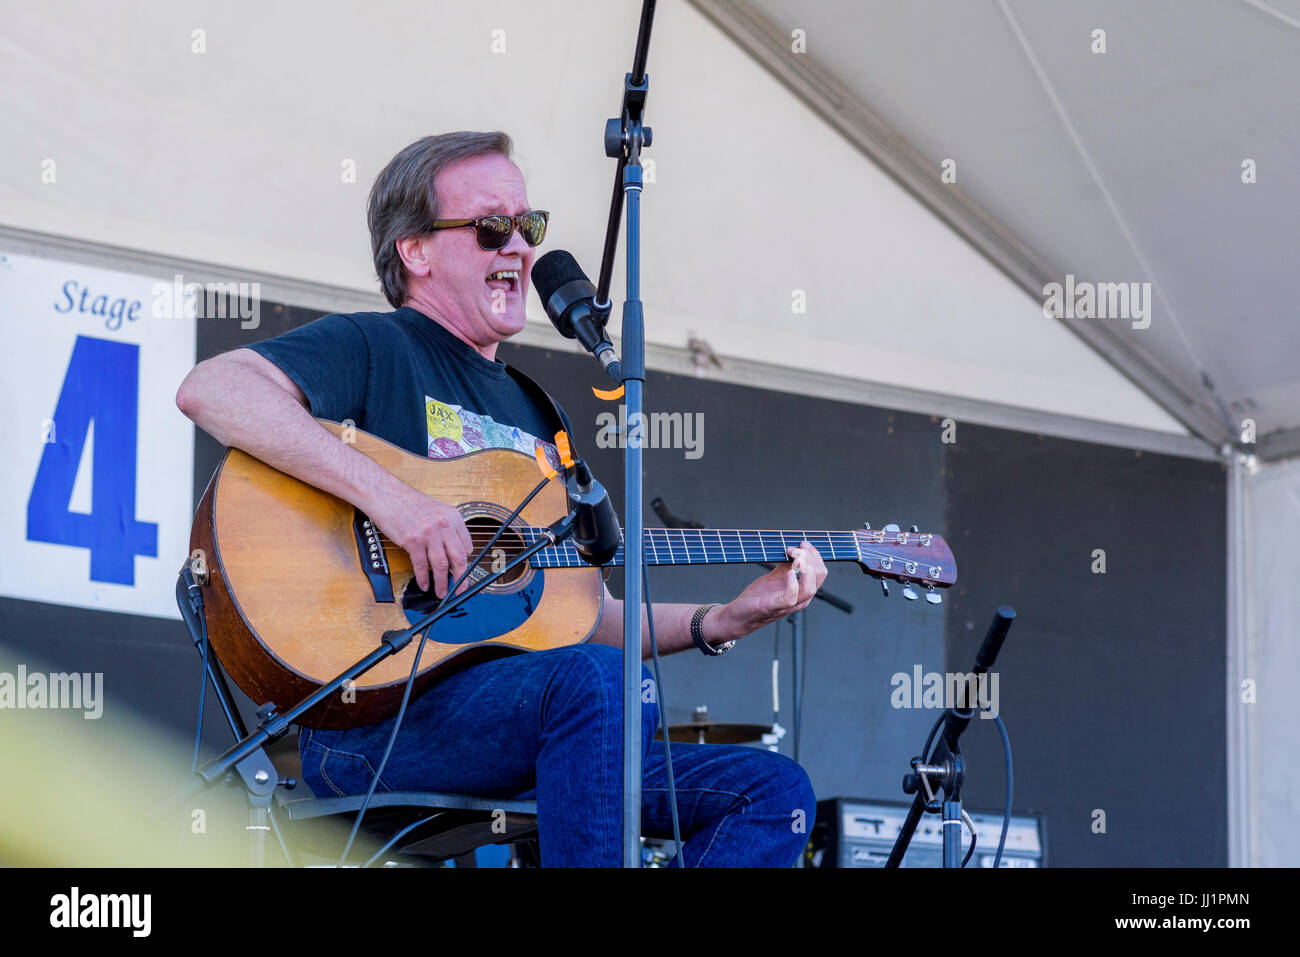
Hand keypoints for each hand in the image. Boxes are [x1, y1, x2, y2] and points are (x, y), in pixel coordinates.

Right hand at [367, 481, 473, 598]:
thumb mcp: (436, 510)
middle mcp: (443, 524)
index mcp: (453, 517)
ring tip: (441, 592)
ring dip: (442, 583)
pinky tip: (424, 584)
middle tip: (460, 590)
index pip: (467, 546)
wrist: (387, 495)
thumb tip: (453, 552)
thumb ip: (447, 529)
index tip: (464, 574)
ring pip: (441, 565)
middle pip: (458, 558)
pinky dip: (424, 578)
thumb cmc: (409, 503)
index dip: (466, 563)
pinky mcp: (413, 540)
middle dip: (461, 578)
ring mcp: (428, 533)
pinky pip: (422, 565)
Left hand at [709, 541, 828, 641]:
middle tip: (796, 547)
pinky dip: (793, 584)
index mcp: (802, 589)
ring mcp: (790, 604)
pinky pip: (791, 598)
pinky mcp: (775, 607)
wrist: (740, 614)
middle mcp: (801, 598)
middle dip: (811, 557)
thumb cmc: (758, 596)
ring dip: (806, 569)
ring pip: (810, 588)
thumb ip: (787, 565)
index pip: (820, 571)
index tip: (803, 543)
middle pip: (819, 577)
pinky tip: (789, 572)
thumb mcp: (775, 576)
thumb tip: (794, 548)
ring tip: (796, 557)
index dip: (815, 555)